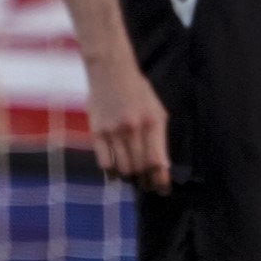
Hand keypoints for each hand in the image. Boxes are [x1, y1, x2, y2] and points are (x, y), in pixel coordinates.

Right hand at [85, 54, 170, 192]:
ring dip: (130, 178)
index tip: (162, 189)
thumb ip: (159, 138)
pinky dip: (112, 173)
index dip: (160, 180)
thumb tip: (162, 167)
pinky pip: (105, 163)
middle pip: (140, 168)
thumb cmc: (138, 92)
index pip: (157, 161)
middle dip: (146, 181)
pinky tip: (116, 173)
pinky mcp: (97, 132)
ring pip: (123, 169)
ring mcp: (114, 131)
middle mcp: (134, 129)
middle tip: (147, 186)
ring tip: (134, 179)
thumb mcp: (157, 111)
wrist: (111, 71)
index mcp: (153, 122)